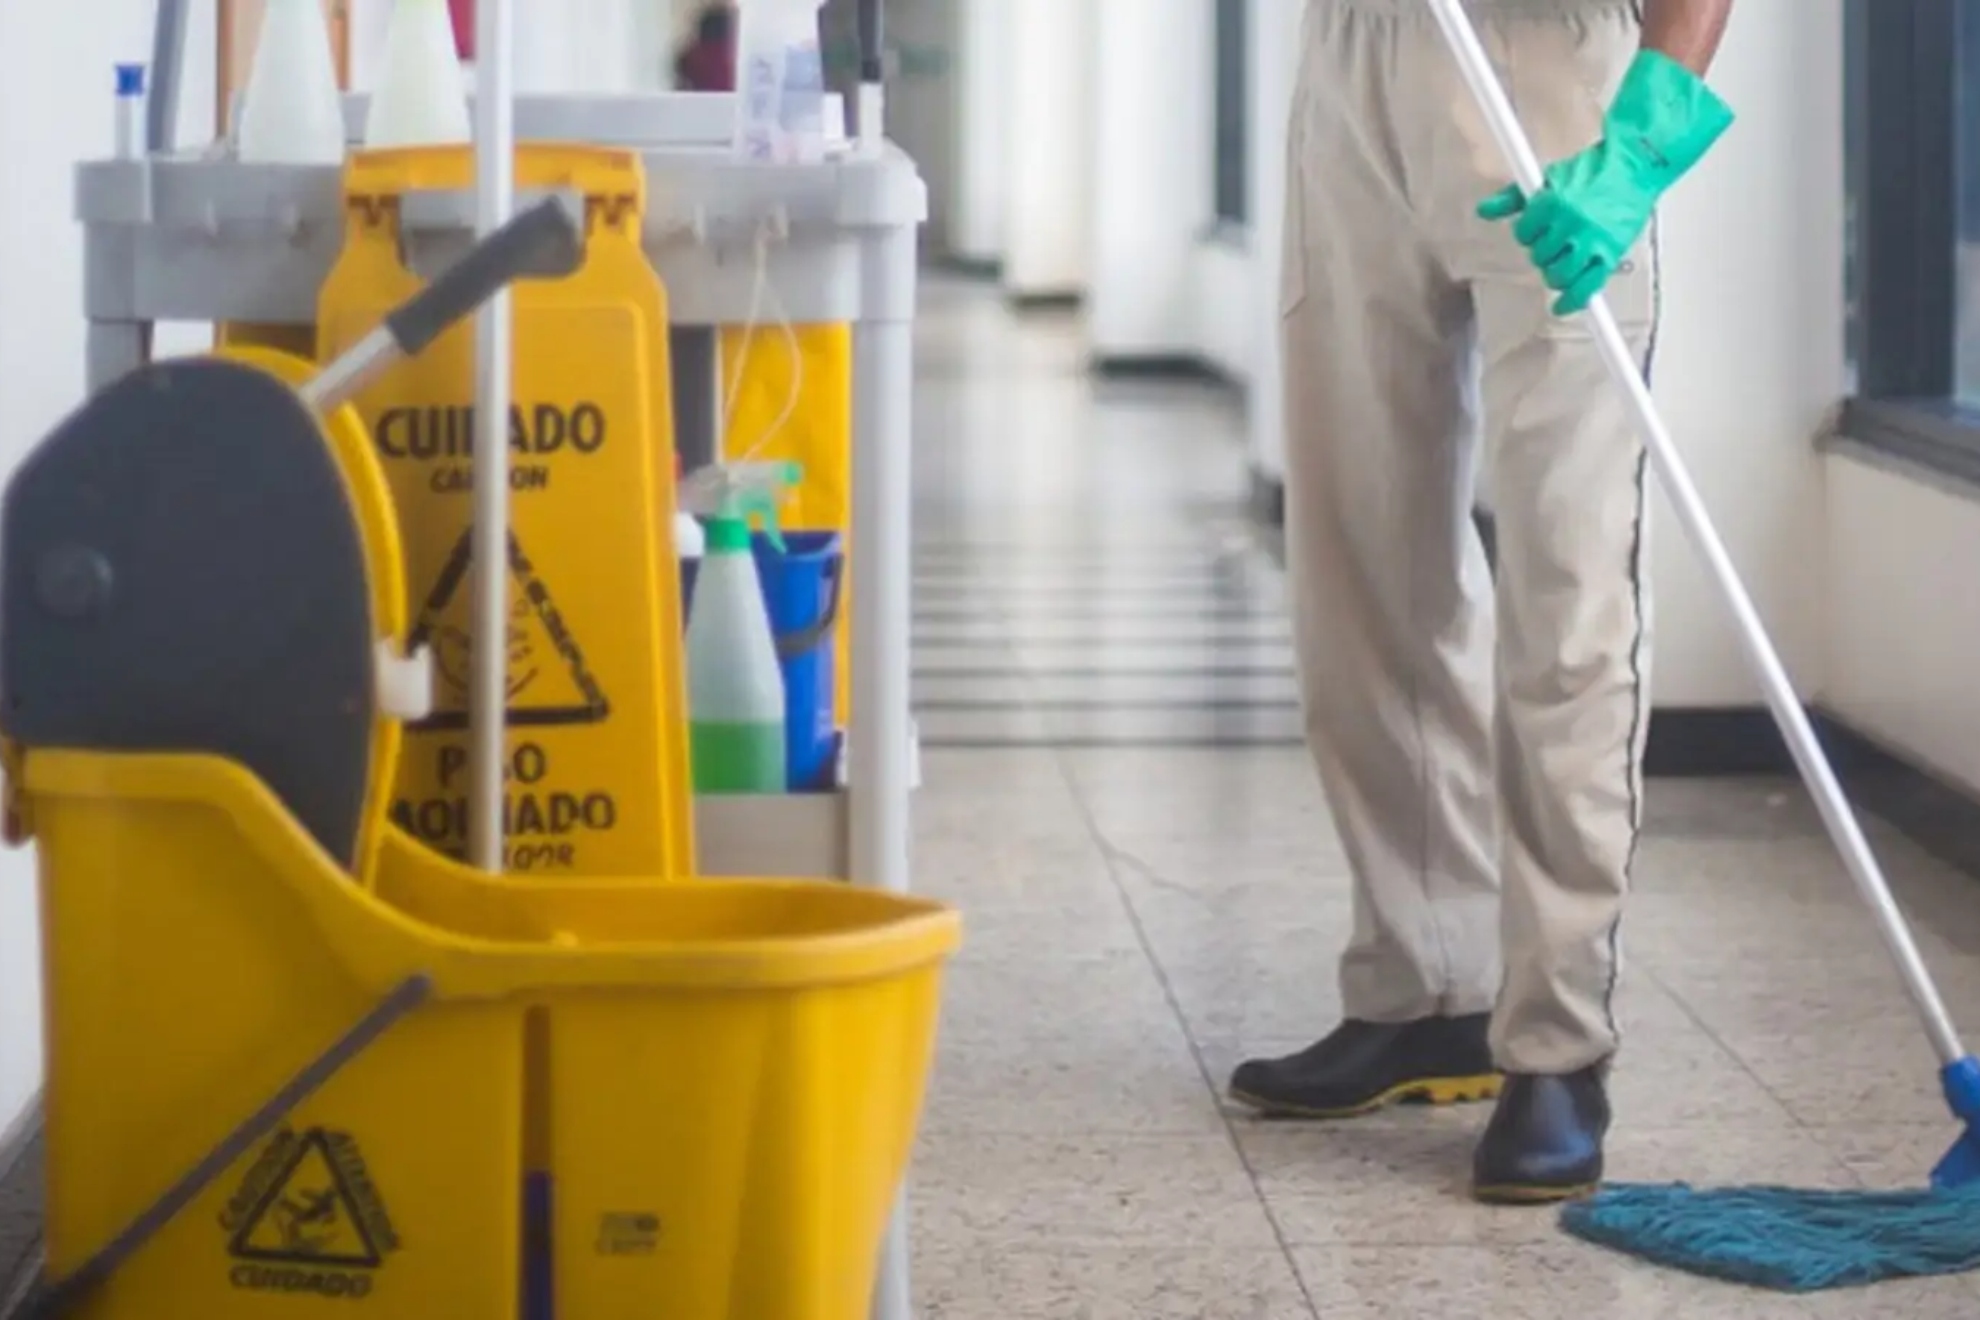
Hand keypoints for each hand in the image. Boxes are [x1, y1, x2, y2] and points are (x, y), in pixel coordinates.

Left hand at [1477, 50, 1733, 316]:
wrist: (1634, 167)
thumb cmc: (1594, 170)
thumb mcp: (1549, 178)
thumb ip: (1514, 197)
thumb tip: (1485, 210)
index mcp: (1554, 203)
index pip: (1524, 234)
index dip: (1527, 233)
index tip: (1536, 230)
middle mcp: (1571, 224)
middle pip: (1540, 256)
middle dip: (1543, 252)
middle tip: (1553, 244)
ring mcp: (1591, 241)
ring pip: (1558, 275)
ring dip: (1555, 274)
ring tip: (1560, 264)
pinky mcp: (1610, 255)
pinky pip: (1586, 288)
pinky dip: (1572, 301)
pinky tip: (1561, 306)